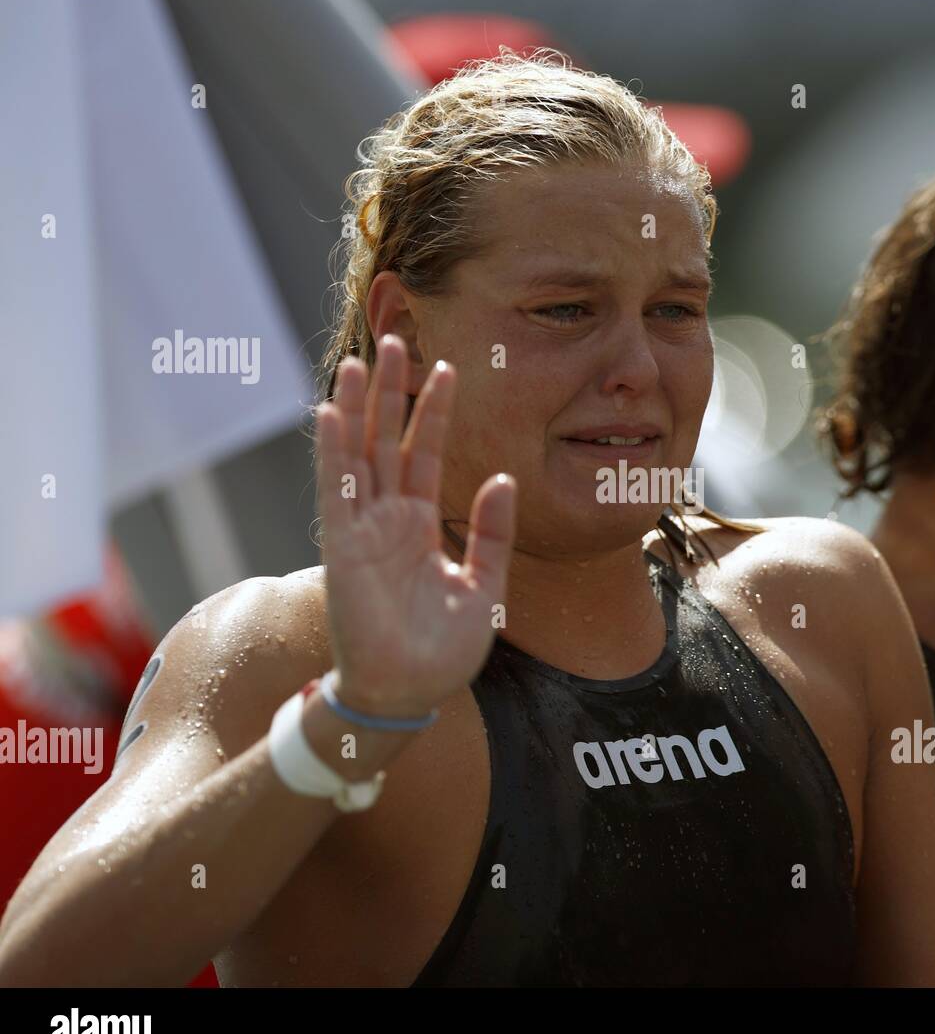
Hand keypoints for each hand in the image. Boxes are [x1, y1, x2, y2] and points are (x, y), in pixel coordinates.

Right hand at [314, 335, 515, 718]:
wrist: (410, 693)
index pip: (425, 454)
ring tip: (359, 360)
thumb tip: (504, 478)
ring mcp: (362, 530)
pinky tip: (331, 411)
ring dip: (356, 408)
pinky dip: (333, 453)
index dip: (432, 412)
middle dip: (390, 392)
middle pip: (386, 440)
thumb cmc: (443, 649)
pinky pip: (336, 492)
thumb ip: (492, 532)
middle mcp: (388, 519)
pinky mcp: (343, 548)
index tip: (446, 368)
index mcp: (420, 526)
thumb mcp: (485, 586)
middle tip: (393, 340)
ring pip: (357, 454)